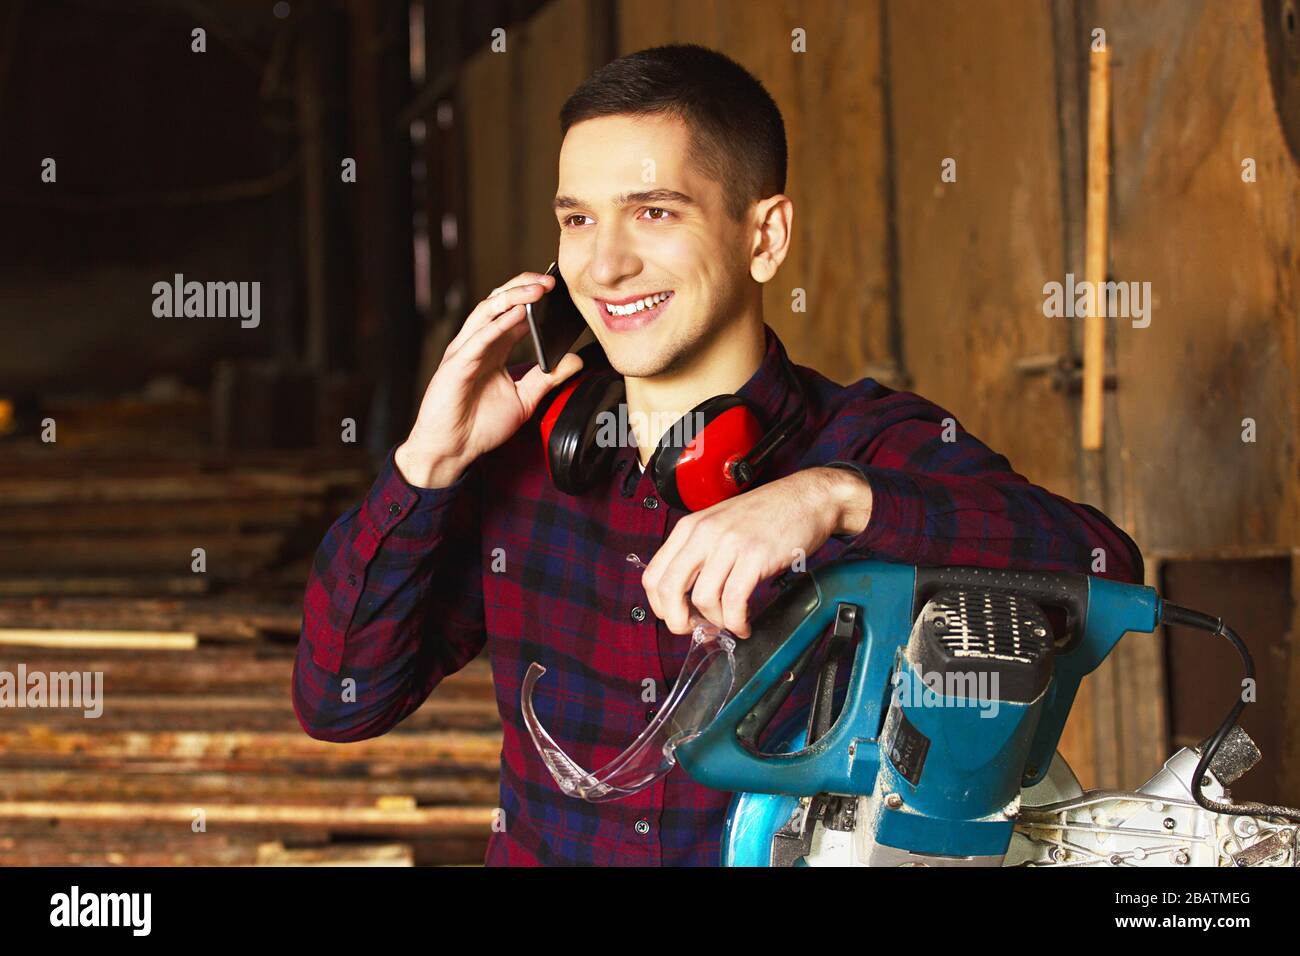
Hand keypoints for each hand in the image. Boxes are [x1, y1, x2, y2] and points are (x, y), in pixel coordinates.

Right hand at [396, 271, 583, 486]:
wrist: (453, 450)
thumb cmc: (480, 426)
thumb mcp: (525, 399)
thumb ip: (548, 378)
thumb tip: (574, 360)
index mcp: (492, 349)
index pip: (513, 313)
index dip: (535, 298)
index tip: (559, 290)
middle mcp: (477, 344)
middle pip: (500, 302)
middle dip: (524, 287)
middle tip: (550, 281)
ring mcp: (465, 351)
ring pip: (488, 311)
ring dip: (514, 296)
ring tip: (538, 288)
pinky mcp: (456, 365)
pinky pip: (479, 338)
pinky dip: (498, 323)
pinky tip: (517, 313)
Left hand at [641, 467, 871, 636]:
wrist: (806, 498)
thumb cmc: (767, 514)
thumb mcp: (720, 527)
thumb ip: (700, 555)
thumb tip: (685, 598)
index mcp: (690, 527)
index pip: (653, 575)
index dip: (661, 606)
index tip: (678, 616)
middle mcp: (704, 533)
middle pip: (669, 589)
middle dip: (679, 621)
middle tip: (698, 629)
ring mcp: (729, 543)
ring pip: (702, 598)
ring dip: (716, 622)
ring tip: (730, 624)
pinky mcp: (755, 555)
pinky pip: (734, 601)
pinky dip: (737, 621)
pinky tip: (744, 624)